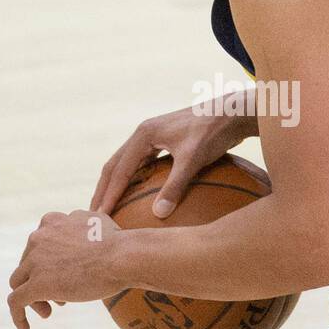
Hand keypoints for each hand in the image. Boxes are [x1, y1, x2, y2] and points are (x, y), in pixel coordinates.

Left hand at [8, 209, 120, 328]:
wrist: (124, 257)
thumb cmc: (118, 244)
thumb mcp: (96, 222)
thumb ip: (81, 224)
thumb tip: (83, 226)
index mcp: (51, 222)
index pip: (39, 245)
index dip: (47, 262)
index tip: (63, 275)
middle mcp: (39, 237)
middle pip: (28, 264)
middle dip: (42, 280)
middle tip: (61, 299)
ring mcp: (35, 261)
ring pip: (19, 282)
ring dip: (33, 297)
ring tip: (48, 312)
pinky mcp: (37, 284)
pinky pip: (16, 302)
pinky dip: (18, 316)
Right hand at [90, 99, 257, 219]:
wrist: (233, 112)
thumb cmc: (213, 133)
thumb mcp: (193, 160)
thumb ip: (175, 187)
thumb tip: (158, 214)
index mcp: (144, 134)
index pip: (118, 170)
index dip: (108, 195)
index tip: (100, 217)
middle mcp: (144, 133)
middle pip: (115, 165)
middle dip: (103, 190)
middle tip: (94, 216)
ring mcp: (154, 135)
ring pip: (127, 164)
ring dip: (117, 184)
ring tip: (110, 207)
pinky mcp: (165, 140)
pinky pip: (142, 163)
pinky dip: (135, 179)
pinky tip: (138, 195)